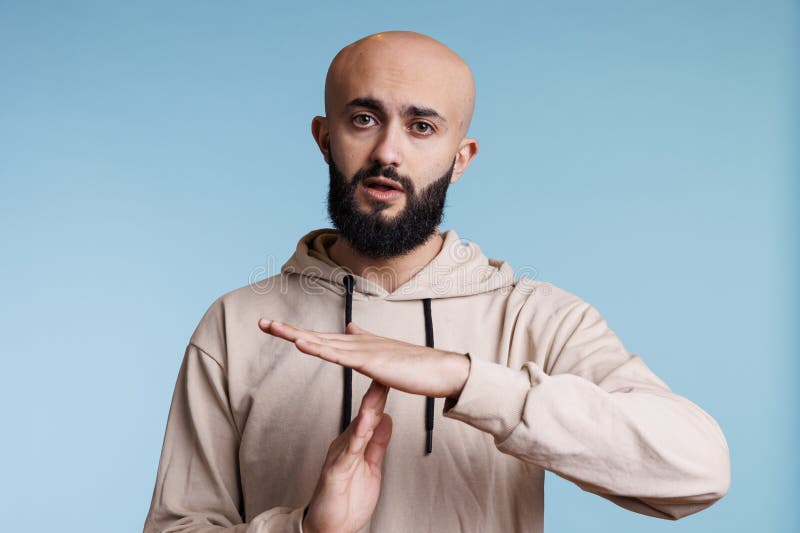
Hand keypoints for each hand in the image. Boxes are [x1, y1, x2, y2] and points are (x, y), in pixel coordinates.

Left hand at [258, 319, 469, 399]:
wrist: (440, 370)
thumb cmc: (414, 366)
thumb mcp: (383, 353)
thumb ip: (365, 341)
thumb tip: (349, 327)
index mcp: (358, 344)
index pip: (322, 338)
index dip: (297, 333)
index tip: (275, 327)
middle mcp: (357, 343)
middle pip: (315, 336)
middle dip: (287, 330)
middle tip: (262, 323)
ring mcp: (363, 351)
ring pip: (323, 343)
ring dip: (296, 336)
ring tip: (272, 329)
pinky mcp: (370, 362)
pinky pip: (339, 357)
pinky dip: (318, 349)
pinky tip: (301, 344)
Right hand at [303, 380, 392, 532]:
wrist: (330, 528)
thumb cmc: (347, 499)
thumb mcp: (371, 467)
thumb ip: (378, 444)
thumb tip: (387, 419)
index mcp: (355, 444)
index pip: (372, 415)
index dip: (382, 396)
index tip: (393, 376)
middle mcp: (346, 445)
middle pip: (364, 416)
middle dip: (376, 394)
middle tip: (385, 370)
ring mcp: (339, 457)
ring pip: (357, 429)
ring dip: (368, 410)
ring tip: (378, 391)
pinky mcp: (336, 471)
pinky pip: (348, 452)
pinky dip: (357, 437)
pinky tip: (366, 425)